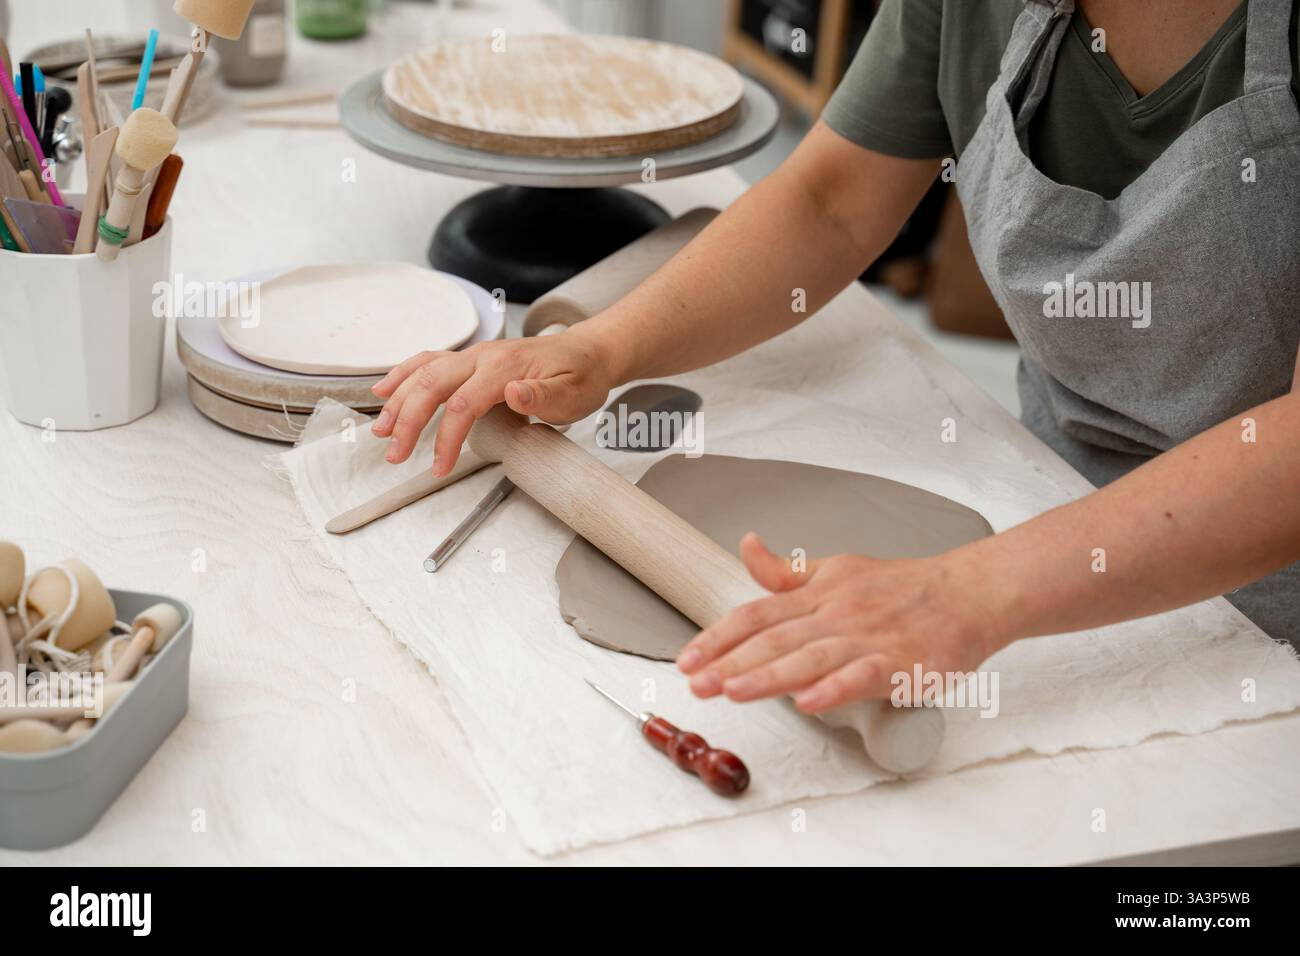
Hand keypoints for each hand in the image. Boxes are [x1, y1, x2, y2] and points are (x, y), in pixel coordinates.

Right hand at [370, 330, 617, 474]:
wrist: (588, 351)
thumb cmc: (581, 376)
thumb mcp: (574, 393)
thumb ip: (543, 396)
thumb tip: (514, 393)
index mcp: (505, 367)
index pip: (464, 404)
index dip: (447, 437)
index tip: (439, 467)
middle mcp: (483, 356)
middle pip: (432, 384)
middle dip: (408, 421)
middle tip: (394, 455)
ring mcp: (474, 355)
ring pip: (424, 372)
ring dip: (399, 401)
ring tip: (382, 432)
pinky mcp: (471, 359)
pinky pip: (429, 362)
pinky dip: (403, 375)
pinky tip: (384, 392)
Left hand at [676, 534, 998, 712]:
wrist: (971, 592)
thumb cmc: (904, 587)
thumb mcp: (838, 569)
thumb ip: (787, 573)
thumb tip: (746, 548)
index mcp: (820, 593)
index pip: (758, 614)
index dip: (719, 637)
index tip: (687, 660)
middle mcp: (839, 613)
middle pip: (776, 638)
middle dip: (731, 662)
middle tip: (697, 683)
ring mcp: (870, 638)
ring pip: (812, 657)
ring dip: (770, 675)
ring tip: (734, 692)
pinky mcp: (903, 662)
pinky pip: (865, 675)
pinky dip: (836, 688)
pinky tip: (809, 702)